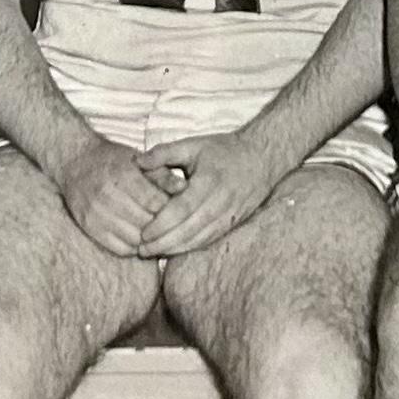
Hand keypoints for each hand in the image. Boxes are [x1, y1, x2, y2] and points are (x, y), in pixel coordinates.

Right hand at [57, 136, 175, 256]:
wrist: (75, 161)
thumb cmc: (114, 160)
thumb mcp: (139, 159)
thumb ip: (162, 173)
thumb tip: (183, 187)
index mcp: (123, 175)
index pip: (156, 202)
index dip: (170, 208)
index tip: (177, 208)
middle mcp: (107, 194)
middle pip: (146, 222)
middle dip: (162, 225)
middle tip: (171, 224)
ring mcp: (96, 212)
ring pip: (134, 238)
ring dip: (149, 239)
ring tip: (157, 232)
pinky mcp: (89, 226)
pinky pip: (119, 248)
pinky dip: (134, 247)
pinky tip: (140, 239)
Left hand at [137, 131, 276, 255]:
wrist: (260, 158)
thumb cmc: (223, 151)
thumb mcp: (193, 145)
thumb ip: (164, 153)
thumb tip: (137, 162)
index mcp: (209, 182)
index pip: (182, 209)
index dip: (162, 224)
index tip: (143, 234)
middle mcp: (221, 203)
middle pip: (189, 230)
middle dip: (164, 243)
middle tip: (141, 250)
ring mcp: (229, 216)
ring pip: (199, 239)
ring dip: (175, 250)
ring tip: (152, 253)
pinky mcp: (232, 224)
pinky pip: (209, 240)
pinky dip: (190, 248)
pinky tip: (173, 251)